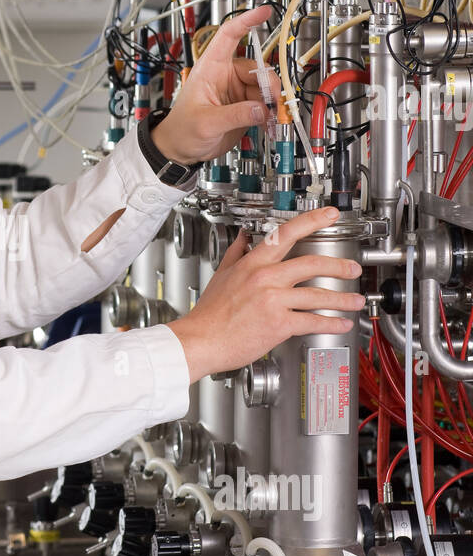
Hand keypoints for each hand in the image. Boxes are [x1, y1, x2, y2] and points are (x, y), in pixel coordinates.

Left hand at [150, 4, 280, 164]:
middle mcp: (226, 76)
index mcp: (210, 68)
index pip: (229, 36)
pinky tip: (268, 121)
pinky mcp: (245, 106)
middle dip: (269, 84)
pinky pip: (264, 103)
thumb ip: (235, 115)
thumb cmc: (182, 129)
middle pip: (257, 67)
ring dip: (271, 100)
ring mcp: (237, 91)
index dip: (246, 21)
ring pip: (265, 87)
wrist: (182, 149)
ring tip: (268, 116)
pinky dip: (270, 112)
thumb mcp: (206, 122)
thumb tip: (261, 109)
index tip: (263, 12)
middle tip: (271, 101)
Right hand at [165, 206, 365, 383]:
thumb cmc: (209, 313)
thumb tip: (243, 237)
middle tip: (353, 268)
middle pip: (312, 264)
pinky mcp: (277, 324)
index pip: (286, 234)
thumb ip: (236, 253)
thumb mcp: (221, 275)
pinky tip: (340, 323)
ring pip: (317, 295)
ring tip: (355, 299)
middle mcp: (265, 278)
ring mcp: (273, 301)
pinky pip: (311, 321)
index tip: (329, 215)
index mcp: (253, 263)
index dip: (312, 221)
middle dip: (339, 265)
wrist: (200, 340)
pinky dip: (331, 323)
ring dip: (342, 298)